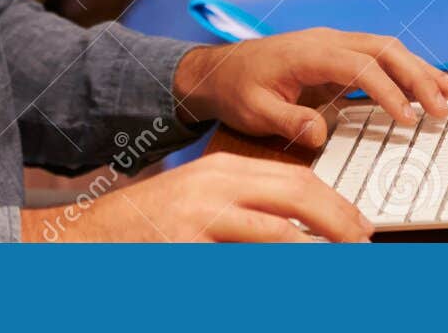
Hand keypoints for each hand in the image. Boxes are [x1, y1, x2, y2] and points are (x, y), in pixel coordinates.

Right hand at [24, 151, 372, 241]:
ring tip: (343, 265)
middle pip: (295, 193)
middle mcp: (214, 186)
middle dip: (338, 220)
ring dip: (314, 251)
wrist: (83, 240)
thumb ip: (244, 213)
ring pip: (276, 233)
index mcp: (222, 171)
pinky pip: (242, 263)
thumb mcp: (199, 207)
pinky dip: (275, 269)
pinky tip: (293, 277)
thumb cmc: (147, 230)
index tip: (360, 226)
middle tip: (364, 244)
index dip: (335, 203)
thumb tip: (297, 232)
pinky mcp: (184, 247)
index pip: (295, 177)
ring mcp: (198, 217)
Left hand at [173, 29, 447, 145]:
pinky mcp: (339, 53)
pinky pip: (379, 56)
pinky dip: (406, 69)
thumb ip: (288, 121)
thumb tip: (321, 134)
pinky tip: (427, 85)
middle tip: (443, 108)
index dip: (389, 91)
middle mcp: (328, 40)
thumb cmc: (238, 88)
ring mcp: (335, 43)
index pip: (360, 67)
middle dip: (418, 77)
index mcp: (309, 52)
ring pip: (387, 49)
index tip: (408, 118)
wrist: (221, 70)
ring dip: (420, 70)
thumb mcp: (255, 110)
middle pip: (383, 50)